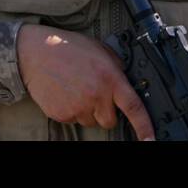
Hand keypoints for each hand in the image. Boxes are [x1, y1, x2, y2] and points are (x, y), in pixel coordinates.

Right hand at [16, 26, 154, 139]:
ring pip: (90, 121)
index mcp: (109, 78)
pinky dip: (71, 110)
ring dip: (87, 110)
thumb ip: (116, 67)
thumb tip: (125, 82)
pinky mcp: (62, 114)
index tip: (150, 140)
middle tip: (94, 93)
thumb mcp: (100, 50)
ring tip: (75, 87)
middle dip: (105, 111)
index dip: (144, 127)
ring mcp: (78, 107)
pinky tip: (65, 92)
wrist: (36, 52)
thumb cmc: (67, 48)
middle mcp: (96, 95)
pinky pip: (73, 120)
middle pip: (110, 121)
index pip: (133, 107)